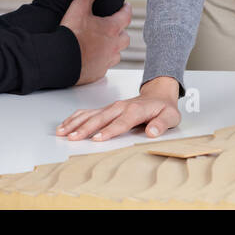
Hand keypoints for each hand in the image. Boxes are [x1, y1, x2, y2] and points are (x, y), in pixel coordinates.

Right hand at [56, 77, 181, 141]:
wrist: (157, 95)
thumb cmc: (163, 108)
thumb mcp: (171, 116)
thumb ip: (161, 124)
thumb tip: (152, 132)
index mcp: (136, 110)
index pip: (121, 122)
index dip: (109, 130)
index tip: (98, 138)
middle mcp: (121, 107)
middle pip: (101, 118)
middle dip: (86, 128)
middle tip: (74, 138)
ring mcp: (112, 107)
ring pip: (91, 115)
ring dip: (76, 123)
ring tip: (63, 132)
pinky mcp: (106, 109)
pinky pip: (88, 112)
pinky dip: (75, 118)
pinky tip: (65, 125)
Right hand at [59, 0, 130, 84]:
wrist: (61, 60)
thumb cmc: (71, 34)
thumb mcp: (79, 7)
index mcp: (112, 29)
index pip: (126, 16)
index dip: (126, 9)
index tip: (124, 6)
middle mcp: (113, 46)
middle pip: (125, 37)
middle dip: (121, 31)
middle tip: (114, 26)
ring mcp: (106, 61)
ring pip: (117, 54)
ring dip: (113, 48)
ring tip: (105, 43)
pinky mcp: (97, 73)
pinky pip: (104, 66)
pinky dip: (101, 61)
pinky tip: (93, 58)